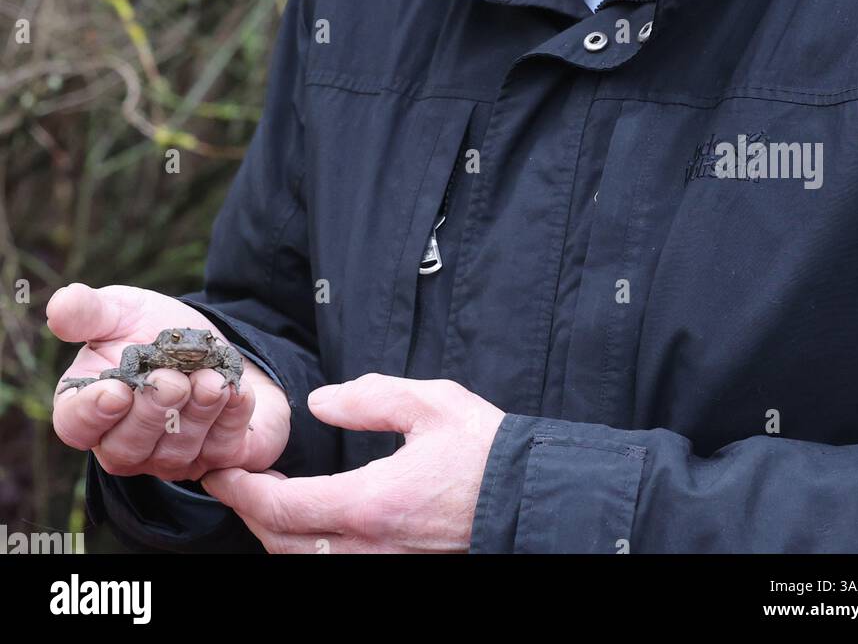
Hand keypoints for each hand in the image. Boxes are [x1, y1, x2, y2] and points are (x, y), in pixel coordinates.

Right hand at [48, 282, 289, 481]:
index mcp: (91, 406)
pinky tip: (237, 391)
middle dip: (152, 413)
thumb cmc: (154, 329)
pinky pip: (221, 451)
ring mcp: (169, 458)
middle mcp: (125, 443)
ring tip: (211, 379)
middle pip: (126, 448)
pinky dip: (232, 420)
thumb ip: (90, 311)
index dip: (91, 414)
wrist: (211, 341)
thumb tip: (58, 305)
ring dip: (196, 414)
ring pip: (176, 452)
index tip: (116, 391)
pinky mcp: (214, 458)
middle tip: (172, 378)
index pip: (76, 426)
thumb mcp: (123, 311)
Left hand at [201, 373, 505, 552]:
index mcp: (370, 503)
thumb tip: (321, 401)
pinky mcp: (395, 567)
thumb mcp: (430, 403)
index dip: (241, 490)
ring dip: (274, 531)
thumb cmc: (484, 450)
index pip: (282, 506)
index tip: (220, 470)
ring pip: (303, 561)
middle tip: (230, 479)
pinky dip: (304, 545)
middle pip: (281, 541)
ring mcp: (381, 564)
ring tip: (262, 495)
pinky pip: (332, 564)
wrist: (530, 498)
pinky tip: (306, 520)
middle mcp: (368, 546)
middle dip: (247, 511)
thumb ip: (369, 397)